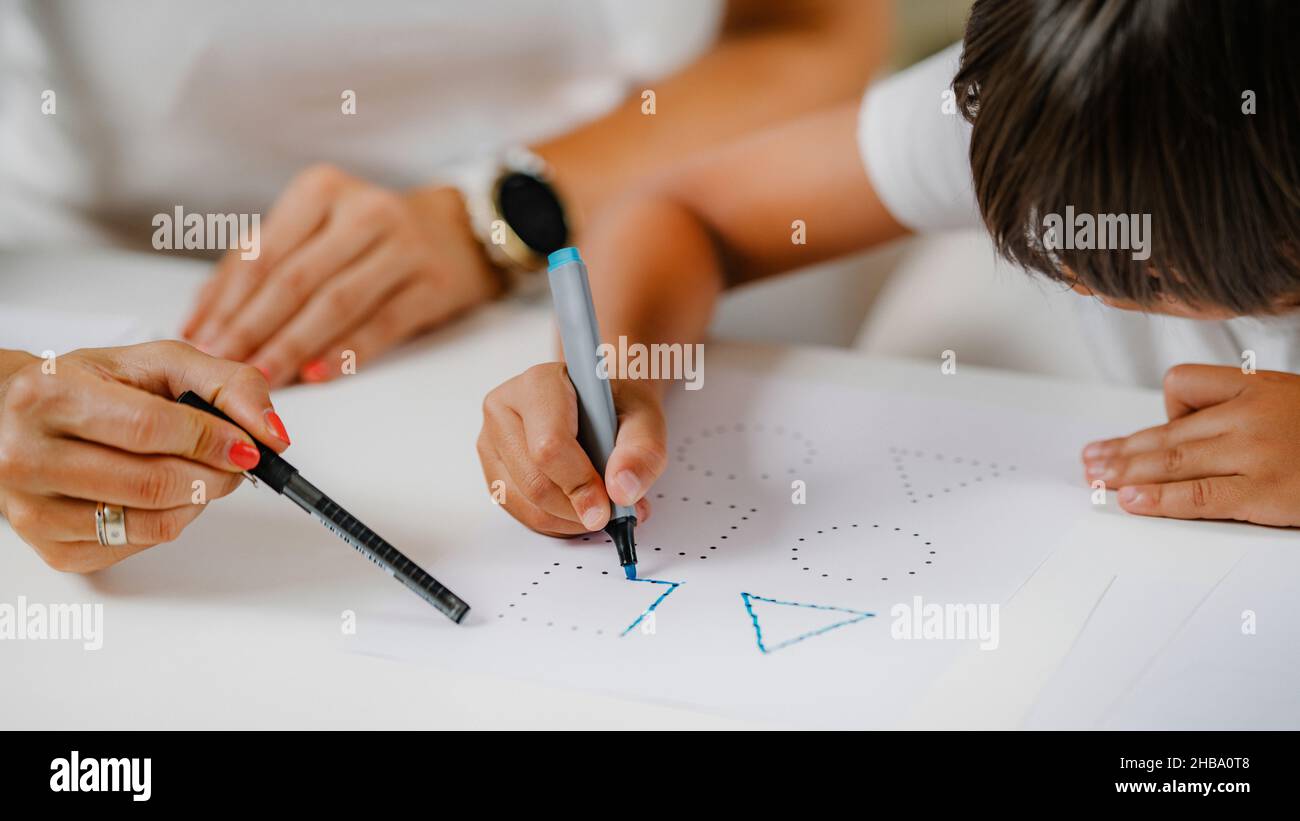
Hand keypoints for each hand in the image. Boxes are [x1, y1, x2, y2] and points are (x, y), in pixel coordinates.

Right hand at [0, 341, 289, 571]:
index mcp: (48, 396)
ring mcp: (34, 510)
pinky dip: (169, 522)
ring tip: (200, 473)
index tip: (249, 445)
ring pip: (151, 523)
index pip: (150, 429)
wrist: (11, 415)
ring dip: (198, 500)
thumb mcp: (155, 363)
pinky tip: (161, 495)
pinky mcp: (51, 549)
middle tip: (236, 461)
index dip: (212, 440)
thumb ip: (226, 384)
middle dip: (215, 475)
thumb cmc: (85, 385)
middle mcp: (28, 456)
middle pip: (153, 483)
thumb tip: (273, 434)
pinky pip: (137, 546)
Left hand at [181, 164, 501, 386]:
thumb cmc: (373, 237)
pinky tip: (317, 375)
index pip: (261, 251)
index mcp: (321, 190)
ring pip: (335, 303)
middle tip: (222, 365)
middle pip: (294, 278)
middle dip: (251, 328)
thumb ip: (266, 264)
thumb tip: (204, 320)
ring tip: (261, 377)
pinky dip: (346, 352)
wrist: (460, 232)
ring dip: (292, 345)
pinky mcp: (432, 284)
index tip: (198, 338)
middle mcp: (362, 211)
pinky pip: (382, 324)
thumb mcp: (319, 229)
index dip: (225, 299)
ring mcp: (402, 247)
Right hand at [477, 363, 665, 535]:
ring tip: (599, 507)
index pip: (548, 446)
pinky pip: (518, 512)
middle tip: (613, 512)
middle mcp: (504, 409)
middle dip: (577, 509)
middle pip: (534, 482)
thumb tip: (622, 491)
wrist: (599, 402)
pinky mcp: (493, 468)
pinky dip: (554, 521)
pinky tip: (578, 507)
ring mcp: (491, 440)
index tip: (608, 507)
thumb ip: (642, 451)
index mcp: (538, 385)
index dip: (580, 484)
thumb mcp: (645, 418)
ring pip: (523, 504)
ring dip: (567, 520)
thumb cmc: (617, 404)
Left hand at [1082, 364, 1299, 525]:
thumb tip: (1186, 425)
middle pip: (1166, 430)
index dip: (1165, 409)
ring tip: (1096, 477)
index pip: (1184, 384)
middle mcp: (1249, 415)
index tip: (1144, 433)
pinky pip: (1195, 495)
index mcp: (1257, 388)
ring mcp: (1253, 453)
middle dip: (1122, 447)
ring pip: (1170, 458)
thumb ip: (1241, 409)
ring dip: (1124, 469)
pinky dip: (1156, 498)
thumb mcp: (1288, 402)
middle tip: (1090, 458)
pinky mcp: (1261, 492)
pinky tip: (1129, 499)